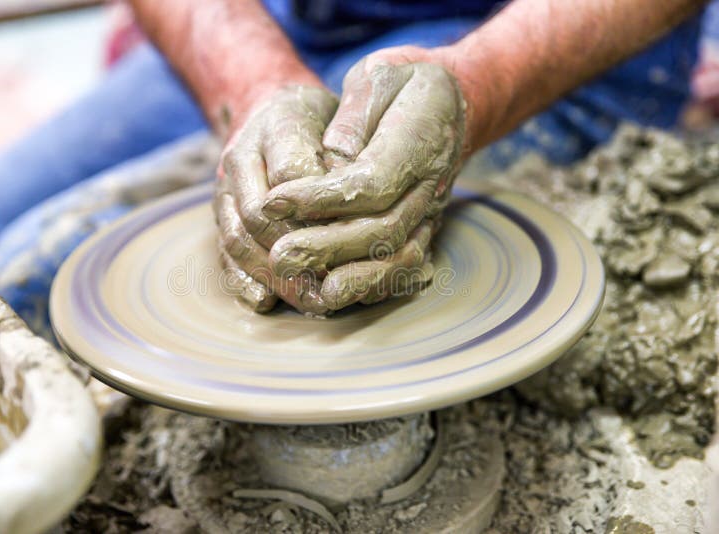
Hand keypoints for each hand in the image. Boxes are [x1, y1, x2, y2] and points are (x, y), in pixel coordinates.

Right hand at [214, 85, 337, 313]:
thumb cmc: (321, 118)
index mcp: (278, 123)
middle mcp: (243, 154)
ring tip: (309, 300)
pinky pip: (223, 249)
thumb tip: (356, 195)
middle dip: (297, 254)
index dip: (321, 211)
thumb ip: (349, 151)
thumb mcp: (344, 116)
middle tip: (333, 285)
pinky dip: (242, 279)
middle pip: (259, 215)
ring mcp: (226, 186)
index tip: (355, 239)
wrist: (271, 106)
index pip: (293, 173)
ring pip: (238, 238)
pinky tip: (264, 301)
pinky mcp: (222, 211)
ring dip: (273, 275)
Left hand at [261, 46, 467, 309]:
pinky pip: (403, 266)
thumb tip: (332, 158)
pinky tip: (336, 294)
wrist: (449, 104)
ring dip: (351, 277)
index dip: (322, 198)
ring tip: (308, 293)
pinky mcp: (423, 228)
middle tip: (280, 257)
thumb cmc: (403, 85)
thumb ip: (356, 115)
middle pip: (383, 228)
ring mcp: (431, 211)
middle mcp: (432, 183)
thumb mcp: (379, 77)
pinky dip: (371, 284)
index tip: (274, 201)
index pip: (372, 181)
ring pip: (397, 255)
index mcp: (422, 138)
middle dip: (327, 246)